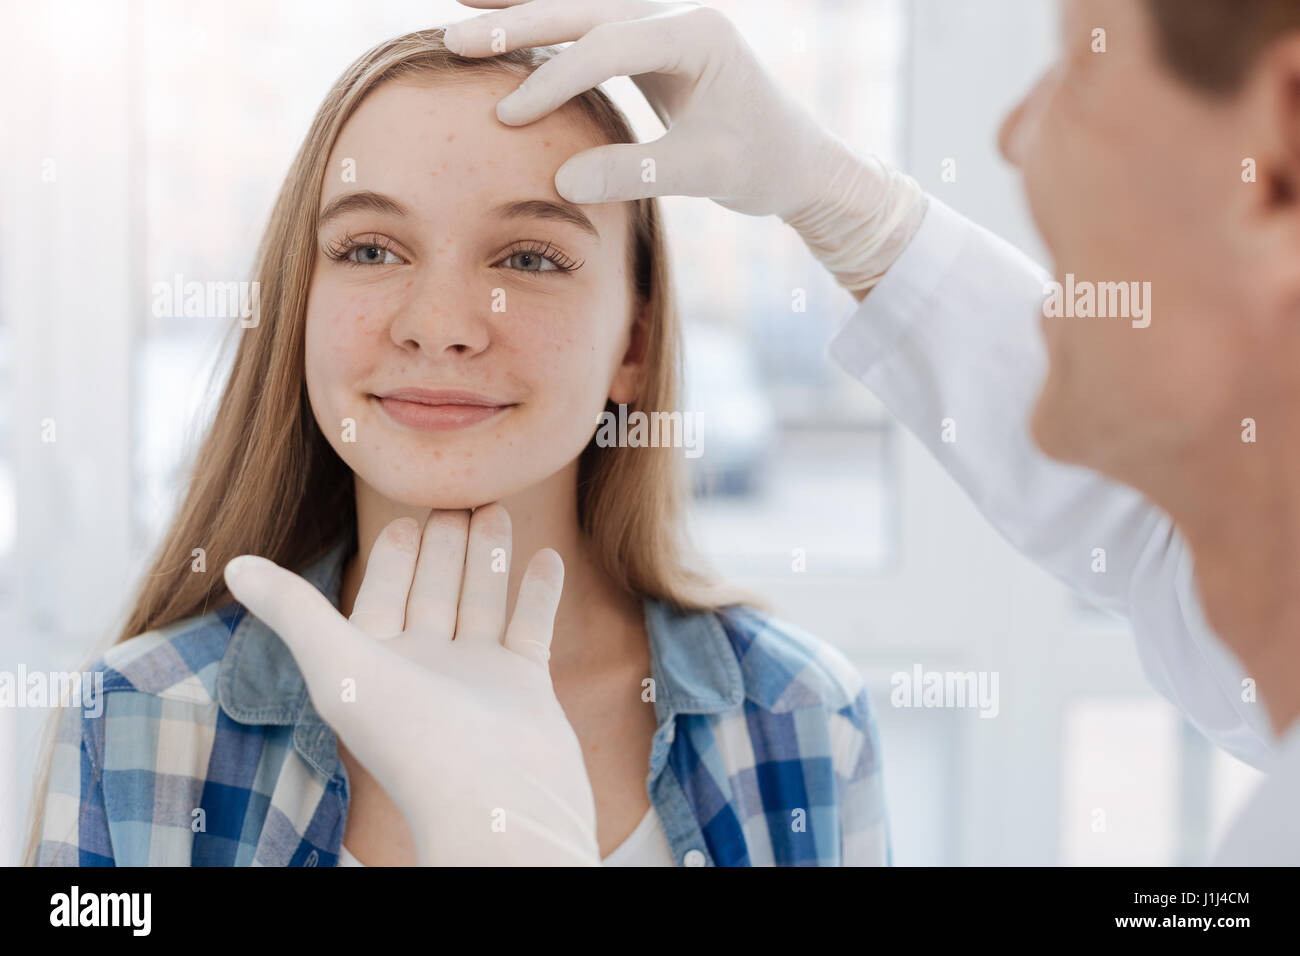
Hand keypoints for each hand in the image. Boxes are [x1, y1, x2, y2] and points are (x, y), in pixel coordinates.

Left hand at [222, 504, 599, 865]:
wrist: (495, 803)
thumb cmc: (412, 740)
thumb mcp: (339, 663)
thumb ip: (292, 610)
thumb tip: (233, 564)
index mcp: (377, 666)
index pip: (382, 595)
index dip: (390, 556)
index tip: (404, 512)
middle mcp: (426, 670)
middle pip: (435, 592)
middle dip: (444, 546)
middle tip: (459, 494)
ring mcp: (478, 679)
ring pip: (482, 601)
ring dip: (488, 556)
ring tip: (497, 507)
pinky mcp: (525, 686)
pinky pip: (531, 627)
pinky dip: (538, 592)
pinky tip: (548, 556)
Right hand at [445, 0, 926, 291]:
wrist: (800, 161)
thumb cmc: (763, 165)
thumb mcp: (706, 174)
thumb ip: (639, 173)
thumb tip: (562, 180)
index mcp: (699, 35)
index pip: (610, 46)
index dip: (556, 79)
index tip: (510, 118)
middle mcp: (679, 17)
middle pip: (586, 11)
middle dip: (519, 23)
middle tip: (456, 42)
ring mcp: (665, 26)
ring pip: (582, 12)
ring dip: (524, 12)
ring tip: (460, 10)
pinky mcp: (653, 46)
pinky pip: (590, 31)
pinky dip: (547, 31)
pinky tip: (503, 25)